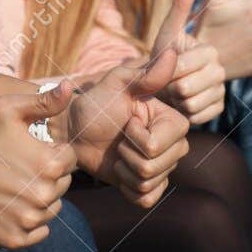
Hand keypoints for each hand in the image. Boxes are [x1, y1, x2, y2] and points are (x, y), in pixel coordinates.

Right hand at [0, 81, 77, 248]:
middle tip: (18, 166)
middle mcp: (44, 195)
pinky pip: (40, 232)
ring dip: (40, 197)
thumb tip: (70, 87)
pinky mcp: (14, 238)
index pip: (70, 159)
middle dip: (47, 174)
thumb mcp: (8, 109)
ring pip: (52, 208)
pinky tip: (13, 206)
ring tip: (14, 184)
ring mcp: (29, 219)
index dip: (52, 151)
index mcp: (50, 163)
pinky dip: (31, 222)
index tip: (29, 149)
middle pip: (63, 185)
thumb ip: (45, 101)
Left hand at [67, 0, 195, 205]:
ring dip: (124, 170)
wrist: (77, 131)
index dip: (135, 138)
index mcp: (173, 121)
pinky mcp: (150, 186)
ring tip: (117, 153)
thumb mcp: (117, 85)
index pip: (157, 146)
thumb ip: (146, 74)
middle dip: (128, 155)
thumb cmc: (95, 103)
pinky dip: (127, 188)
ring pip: (149, 183)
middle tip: (119, 139)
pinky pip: (146, 199)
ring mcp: (163, 167)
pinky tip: (120, 171)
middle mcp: (175, 145)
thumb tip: (173, 52)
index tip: (126, 121)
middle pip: (156, 167)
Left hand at [158, 36, 225, 124]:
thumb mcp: (168, 33)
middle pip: (185, 88)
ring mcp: (221, 91)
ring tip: (174, 91)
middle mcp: (220, 71)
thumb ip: (179, 7)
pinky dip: (184, 113)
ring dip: (176, 101)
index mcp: (210, 51)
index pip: (180, 67)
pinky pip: (196, 117)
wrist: (165, 82)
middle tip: (167, 81)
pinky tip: (182, 102)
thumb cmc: (164, 57)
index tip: (163, 67)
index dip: (165, 71)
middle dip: (169, 87)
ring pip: (190, 104)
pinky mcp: (218, 108)